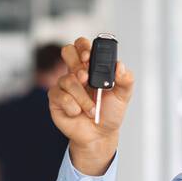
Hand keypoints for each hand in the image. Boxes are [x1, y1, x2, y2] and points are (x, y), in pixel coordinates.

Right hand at [50, 36, 134, 174]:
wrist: (100, 135)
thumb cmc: (110, 112)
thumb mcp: (123, 95)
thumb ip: (126, 79)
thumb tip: (119, 66)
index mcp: (92, 67)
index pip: (83, 45)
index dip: (84, 47)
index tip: (89, 57)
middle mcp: (76, 72)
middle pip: (67, 51)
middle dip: (77, 64)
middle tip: (86, 78)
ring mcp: (64, 85)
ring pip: (67, 80)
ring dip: (83, 98)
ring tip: (92, 109)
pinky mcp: (55, 99)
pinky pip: (61, 97)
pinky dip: (73, 107)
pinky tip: (78, 113)